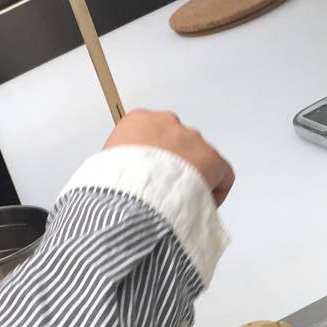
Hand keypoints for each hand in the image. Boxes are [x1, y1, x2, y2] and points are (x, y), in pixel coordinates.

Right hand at [105, 109, 234, 206]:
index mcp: (138, 120)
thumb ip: (121, 165)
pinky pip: (222, 175)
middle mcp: (168, 123)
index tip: (152, 178)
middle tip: (167, 191)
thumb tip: (122, 183)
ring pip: (199, 158)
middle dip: (176, 166)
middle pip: (178, 144)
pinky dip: (215, 190)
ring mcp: (192, 139)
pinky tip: (202, 206)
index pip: (151, 133)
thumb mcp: (104, 167)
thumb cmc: (115, 183)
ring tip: (181, 202)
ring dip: (193, 176)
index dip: (154, 159)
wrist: (133, 194)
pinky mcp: (212, 158)